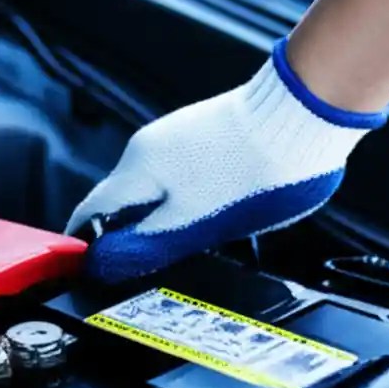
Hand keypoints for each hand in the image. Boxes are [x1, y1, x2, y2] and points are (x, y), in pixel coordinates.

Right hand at [67, 39, 386, 282]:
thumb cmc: (251, 171)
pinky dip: (192, 201)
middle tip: (150, 267)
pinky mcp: (210, 136)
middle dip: (132, 234)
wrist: (302, 119)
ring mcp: (181, 137)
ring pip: (159, 190)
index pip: (92, 210)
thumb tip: (107, 261)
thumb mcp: (193, 222)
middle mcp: (152, 146)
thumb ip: (148, 244)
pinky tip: (219, 213)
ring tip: (195, 242)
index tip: (88, 268)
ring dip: (167, 219)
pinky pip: (187, 178)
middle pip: (126, 201)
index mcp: (139, 166)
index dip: (86, 243)